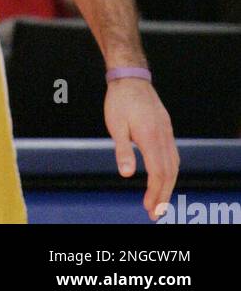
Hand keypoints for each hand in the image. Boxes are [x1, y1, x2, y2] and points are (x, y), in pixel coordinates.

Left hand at [104, 77, 178, 216]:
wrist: (130, 77)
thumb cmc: (119, 101)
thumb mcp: (116, 125)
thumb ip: (123, 150)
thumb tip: (127, 174)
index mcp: (150, 137)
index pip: (158, 172)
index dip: (155, 192)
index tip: (150, 208)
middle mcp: (163, 135)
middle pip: (169, 172)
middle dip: (163, 195)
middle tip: (155, 213)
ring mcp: (167, 131)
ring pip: (174, 164)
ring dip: (168, 184)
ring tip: (160, 200)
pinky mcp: (166, 127)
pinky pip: (173, 154)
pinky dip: (170, 170)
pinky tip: (164, 177)